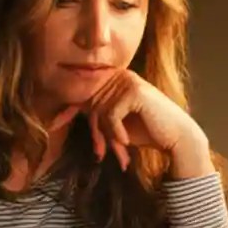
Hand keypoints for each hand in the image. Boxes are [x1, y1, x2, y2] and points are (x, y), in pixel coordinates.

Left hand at [51, 70, 212, 176]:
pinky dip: (116, 132)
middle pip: (91, 107)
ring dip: (107, 136)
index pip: (84, 94)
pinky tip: (125, 142)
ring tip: (119, 148)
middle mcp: (119, 76)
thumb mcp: (113, 124)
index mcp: (114, 81)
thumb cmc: (145, 132)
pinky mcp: (134, 91)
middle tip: (102, 152)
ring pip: (99, 113)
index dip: (67, 111)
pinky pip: (111, 115)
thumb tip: (56, 119)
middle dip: (96, 134)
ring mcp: (127, 81)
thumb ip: (93, 117)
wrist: (174, 138)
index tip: (52, 125)